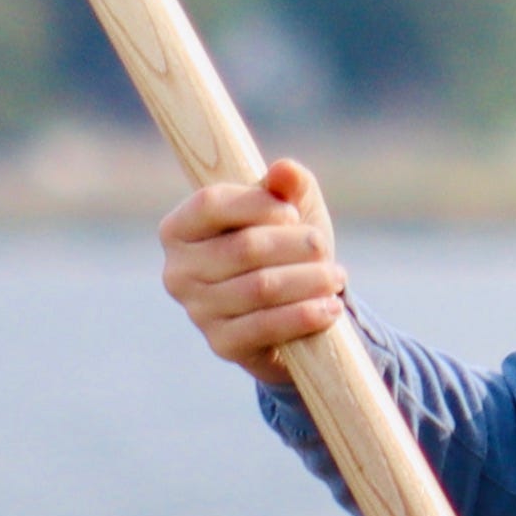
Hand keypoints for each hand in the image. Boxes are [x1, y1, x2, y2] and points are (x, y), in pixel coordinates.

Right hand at [158, 159, 344, 379]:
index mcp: (180, 229)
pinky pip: (266, 327)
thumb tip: (286, 170)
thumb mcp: (288, 211)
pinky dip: (302, 316)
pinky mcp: (222, 344)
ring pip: (260, 288)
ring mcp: (197, 311)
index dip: (256, 203)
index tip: (293, 212)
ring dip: (306, 280)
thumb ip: (286, 186)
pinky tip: (330, 308)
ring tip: (336, 276)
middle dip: (292, 245)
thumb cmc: (284, 250)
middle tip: (323, 246)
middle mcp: (178, 271)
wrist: (289, 314)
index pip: (211, 204)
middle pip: (243, 248)